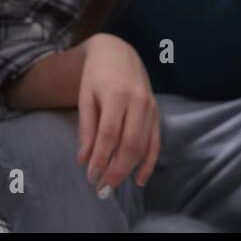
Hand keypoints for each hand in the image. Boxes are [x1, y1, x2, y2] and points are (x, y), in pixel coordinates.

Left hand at [76, 34, 159, 193]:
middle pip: (130, 142)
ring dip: (130, 168)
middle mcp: (138, 100)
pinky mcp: (156, 111)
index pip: (110, 134)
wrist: (119, 52)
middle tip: (101, 188)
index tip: (90, 177)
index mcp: (117, 94)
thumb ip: (87, 128)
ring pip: (144, 144)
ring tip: (114, 185)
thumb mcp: (85, 97)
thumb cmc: (97, 75)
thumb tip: (84, 159)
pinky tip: (140, 178)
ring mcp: (151, 105)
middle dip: (116, 169)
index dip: (101, 158)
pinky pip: (156, 140)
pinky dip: (150, 161)